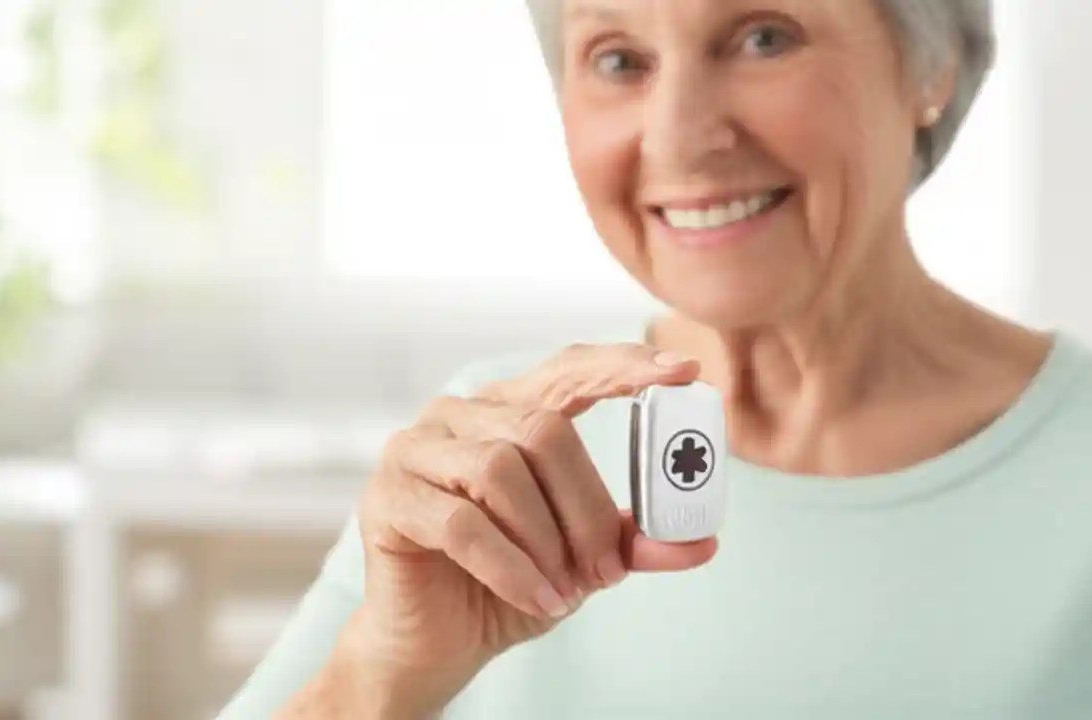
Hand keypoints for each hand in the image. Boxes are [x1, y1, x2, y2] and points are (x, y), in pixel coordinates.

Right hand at [288, 343, 718, 718]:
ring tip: (565, 590)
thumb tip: (704, 542)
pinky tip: (538, 599)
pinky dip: (512, 567)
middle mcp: (458, 415)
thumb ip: (632, 541)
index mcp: (507, 411)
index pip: (568, 370)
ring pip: (502, 470)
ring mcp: (414, 450)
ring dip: (546, 541)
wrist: (435, 645)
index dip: (622, 366)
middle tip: (609, 568)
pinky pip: (462, 523)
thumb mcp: (582, 562)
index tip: (683, 371)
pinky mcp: (387, 498)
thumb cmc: (508, 584)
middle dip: (587, 506)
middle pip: (543, 429)